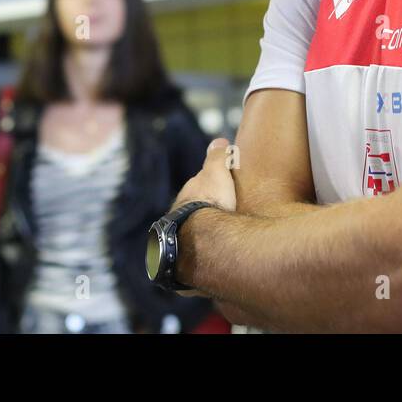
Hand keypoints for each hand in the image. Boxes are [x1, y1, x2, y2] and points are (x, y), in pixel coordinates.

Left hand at [168, 139, 237, 297]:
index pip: (197, 189)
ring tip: (220, 242)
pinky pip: (196, 255)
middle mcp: (180, 216)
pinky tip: (213, 260)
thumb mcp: (216, 173)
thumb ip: (217, 157)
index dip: (209, 189)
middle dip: (204, 215)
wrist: (197, 239)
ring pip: (192, 235)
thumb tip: (219, 140)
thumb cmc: (209, 204)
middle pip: (193, 213)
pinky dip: (203, 255)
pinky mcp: (185, 261)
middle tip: (221, 218)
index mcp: (188, 195)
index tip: (218, 193)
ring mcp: (181, 238)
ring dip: (203, 237)